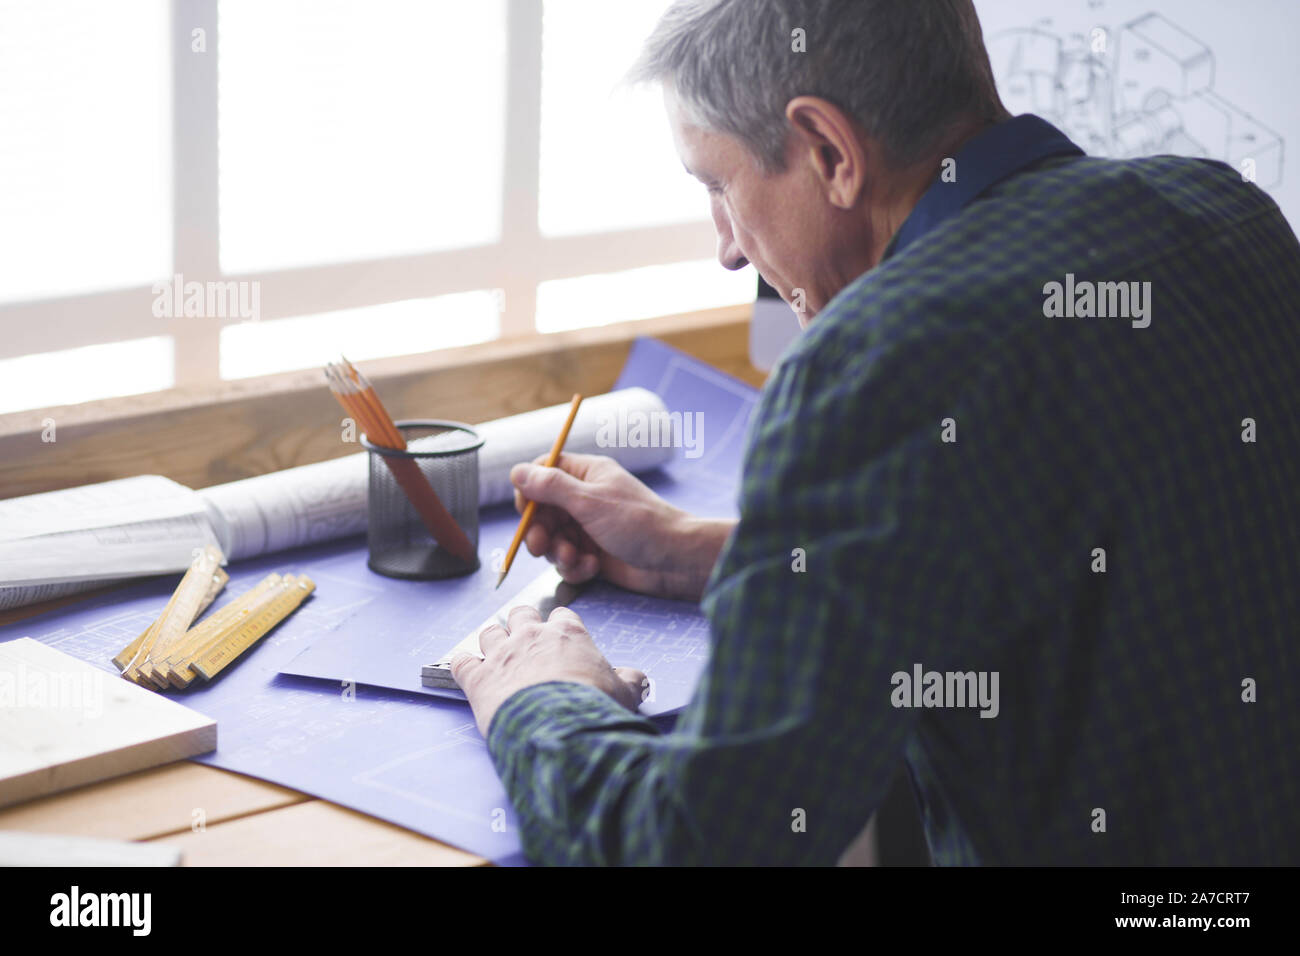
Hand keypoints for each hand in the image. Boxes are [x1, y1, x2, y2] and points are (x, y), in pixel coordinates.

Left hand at [451, 604, 647, 736]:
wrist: (560, 728)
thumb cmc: (594, 707)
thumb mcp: (624, 692)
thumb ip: (629, 680)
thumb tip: (636, 677)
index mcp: (567, 634)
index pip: (561, 616)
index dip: (560, 626)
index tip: (561, 637)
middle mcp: (531, 636)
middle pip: (520, 613)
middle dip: (521, 622)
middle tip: (525, 639)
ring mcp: (501, 655)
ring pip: (489, 633)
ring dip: (491, 641)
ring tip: (495, 652)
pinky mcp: (477, 678)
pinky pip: (460, 662)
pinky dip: (462, 664)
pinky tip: (465, 669)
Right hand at [509, 452, 730, 600]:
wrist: (673, 560)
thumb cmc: (637, 523)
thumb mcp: (589, 501)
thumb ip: (550, 487)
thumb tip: (516, 472)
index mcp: (586, 473)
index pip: (543, 472)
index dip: (529, 491)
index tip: (525, 510)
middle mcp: (584, 498)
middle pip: (542, 510)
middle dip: (539, 530)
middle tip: (539, 546)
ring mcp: (588, 526)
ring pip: (552, 538)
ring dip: (557, 552)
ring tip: (573, 558)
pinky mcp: (593, 552)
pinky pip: (567, 559)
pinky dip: (574, 566)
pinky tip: (592, 568)